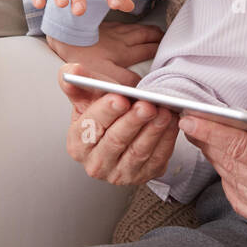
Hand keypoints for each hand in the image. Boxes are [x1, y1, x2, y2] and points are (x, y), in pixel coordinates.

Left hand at [46, 21, 164, 71]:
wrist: (65, 34)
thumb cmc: (82, 56)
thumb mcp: (104, 74)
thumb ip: (125, 81)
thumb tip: (142, 87)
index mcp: (124, 52)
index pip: (149, 50)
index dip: (160, 51)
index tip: (170, 53)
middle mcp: (123, 40)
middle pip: (146, 36)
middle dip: (159, 38)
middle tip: (167, 40)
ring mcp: (114, 31)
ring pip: (137, 29)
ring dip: (149, 30)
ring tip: (157, 32)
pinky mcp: (104, 25)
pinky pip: (125, 24)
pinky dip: (134, 25)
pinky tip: (132, 27)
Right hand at [59, 62, 177, 185]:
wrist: (124, 126)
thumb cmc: (105, 112)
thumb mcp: (89, 95)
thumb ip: (79, 81)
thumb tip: (73, 71)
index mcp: (78, 143)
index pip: (90, 127)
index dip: (105, 112)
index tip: (119, 98)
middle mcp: (96, 163)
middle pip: (115, 141)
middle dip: (133, 121)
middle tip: (147, 105)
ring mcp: (120, 173)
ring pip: (138, 152)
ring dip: (153, 130)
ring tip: (164, 112)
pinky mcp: (143, 175)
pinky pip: (157, 159)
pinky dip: (166, 140)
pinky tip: (172, 123)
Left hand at [179, 114, 246, 230]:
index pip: (238, 148)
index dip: (211, 131)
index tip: (190, 118)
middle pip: (228, 164)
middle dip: (207, 140)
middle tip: (192, 122)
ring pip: (230, 181)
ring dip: (217, 158)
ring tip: (207, 137)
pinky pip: (239, 198)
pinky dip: (230, 178)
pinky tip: (228, 163)